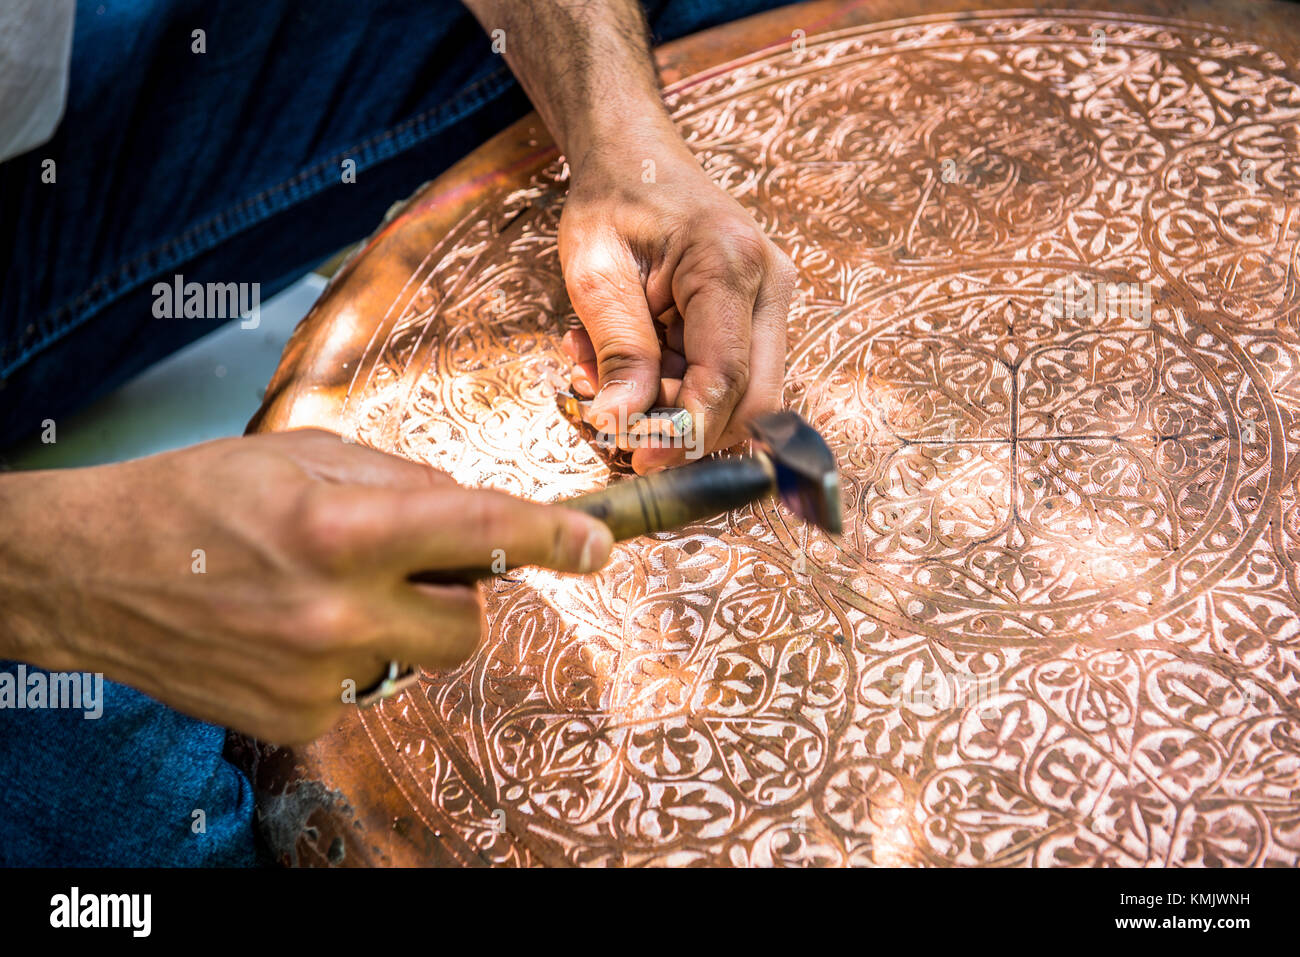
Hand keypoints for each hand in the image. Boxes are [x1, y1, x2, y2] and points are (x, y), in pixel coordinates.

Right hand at [0, 429, 612, 743]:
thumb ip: (403, 482)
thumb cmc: (197, 499)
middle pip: (468, 623)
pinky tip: (294, 628)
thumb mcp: (305, 453)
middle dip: (457, 592)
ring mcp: (315, 678)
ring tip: (327, 591)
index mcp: (340, 528)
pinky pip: (367, 688)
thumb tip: (474, 507)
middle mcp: (334, 612)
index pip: (477, 530)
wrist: (95, 574)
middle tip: (405, 563)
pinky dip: (352, 658)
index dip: (550, 537)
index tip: (597, 546)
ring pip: (419, 659)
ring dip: (401, 625)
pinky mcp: (294, 720)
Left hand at [558, 115, 796, 473]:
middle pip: (753, 399)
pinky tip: (631, 365)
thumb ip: (618, 350)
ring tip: (605, 373)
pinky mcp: (758, 317)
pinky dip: (679, 389)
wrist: (637, 156)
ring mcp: (772, 302)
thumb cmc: (613, 200)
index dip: (688, 430)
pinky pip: (728, 378)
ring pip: (742, 396)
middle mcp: (769, 284)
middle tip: (621, 430)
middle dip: (689, 430)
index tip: (642, 459)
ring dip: (676, 408)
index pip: (726, 374)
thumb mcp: (595, 273)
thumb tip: (622, 424)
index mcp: (729, 261)